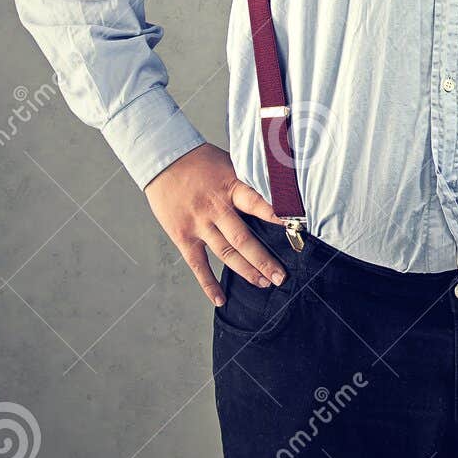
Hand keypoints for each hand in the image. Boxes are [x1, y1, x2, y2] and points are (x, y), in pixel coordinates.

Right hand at [144, 143, 289, 306]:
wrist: (162, 158)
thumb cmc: (199, 160)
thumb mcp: (229, 162)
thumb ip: (247, 181)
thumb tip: (277, 190)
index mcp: (230, 187)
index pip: (258, 204)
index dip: (277, 218)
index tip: (295, 231)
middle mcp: (215, 208)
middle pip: (243, 239)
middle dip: (264, 260)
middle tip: (281, 276)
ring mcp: (199, 224)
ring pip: (226, 254)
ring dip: (246, 271)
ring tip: (265, 283)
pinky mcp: (183, 236)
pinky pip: (197, 264)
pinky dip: (209, 284)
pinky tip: (221, 299)